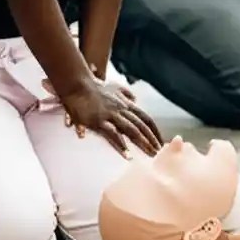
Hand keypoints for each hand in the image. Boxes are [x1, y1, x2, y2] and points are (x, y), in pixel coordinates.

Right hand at [46, 79, 162, 157]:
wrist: (78, 85)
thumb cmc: (95, 87)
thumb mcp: (115, 87)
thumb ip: (126, 93)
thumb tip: (135, 99)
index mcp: (127, 104)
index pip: (146, 118)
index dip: (155, 130)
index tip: (161, 141)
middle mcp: (122, 110)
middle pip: (142, 126)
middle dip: (152, 139)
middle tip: (160, 152)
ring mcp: (112, 115)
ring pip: (132, 130)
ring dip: (143, 143)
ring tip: (150, 155)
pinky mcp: (100, 121)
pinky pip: (114, 134)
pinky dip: (122, 144)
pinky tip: (127, 154)